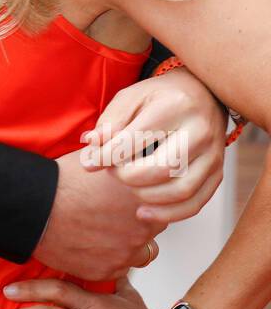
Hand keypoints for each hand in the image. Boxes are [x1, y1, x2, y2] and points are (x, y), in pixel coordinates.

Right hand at [35, 146, 163, 280]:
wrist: (34, 209)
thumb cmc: (62, 182)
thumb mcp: (100, 156)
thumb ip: (125, 159)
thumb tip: (135, 150)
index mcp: (144, 194)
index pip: (167, 199)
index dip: (152, 196)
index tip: (138, 196)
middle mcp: (143, 225)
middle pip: (157, 225)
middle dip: (143, 219)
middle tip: (119, 212)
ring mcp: (127, 251)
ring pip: (144, 251)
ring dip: (132, 243)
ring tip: (109, 232)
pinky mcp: (108, 270)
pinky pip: (120, 268)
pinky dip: (111, 259)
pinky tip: (94, 245)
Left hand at [79, 68, 225, 227]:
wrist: (202, 94)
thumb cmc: (160, 97)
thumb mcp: (130, 98)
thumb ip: (109, 123)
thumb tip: (91, 150)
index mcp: (175, 106)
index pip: (134, 140)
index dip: (106, 156)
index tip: (90, 161)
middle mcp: (200, 130)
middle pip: (160, 169)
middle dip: (127, 176)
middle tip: (113, 171)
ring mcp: (213, 154)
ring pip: (180, 191)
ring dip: (145, 196)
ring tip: (128, 185)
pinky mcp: (217, 172)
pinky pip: (194, 203)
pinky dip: (167, 214)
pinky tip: (143, 211)